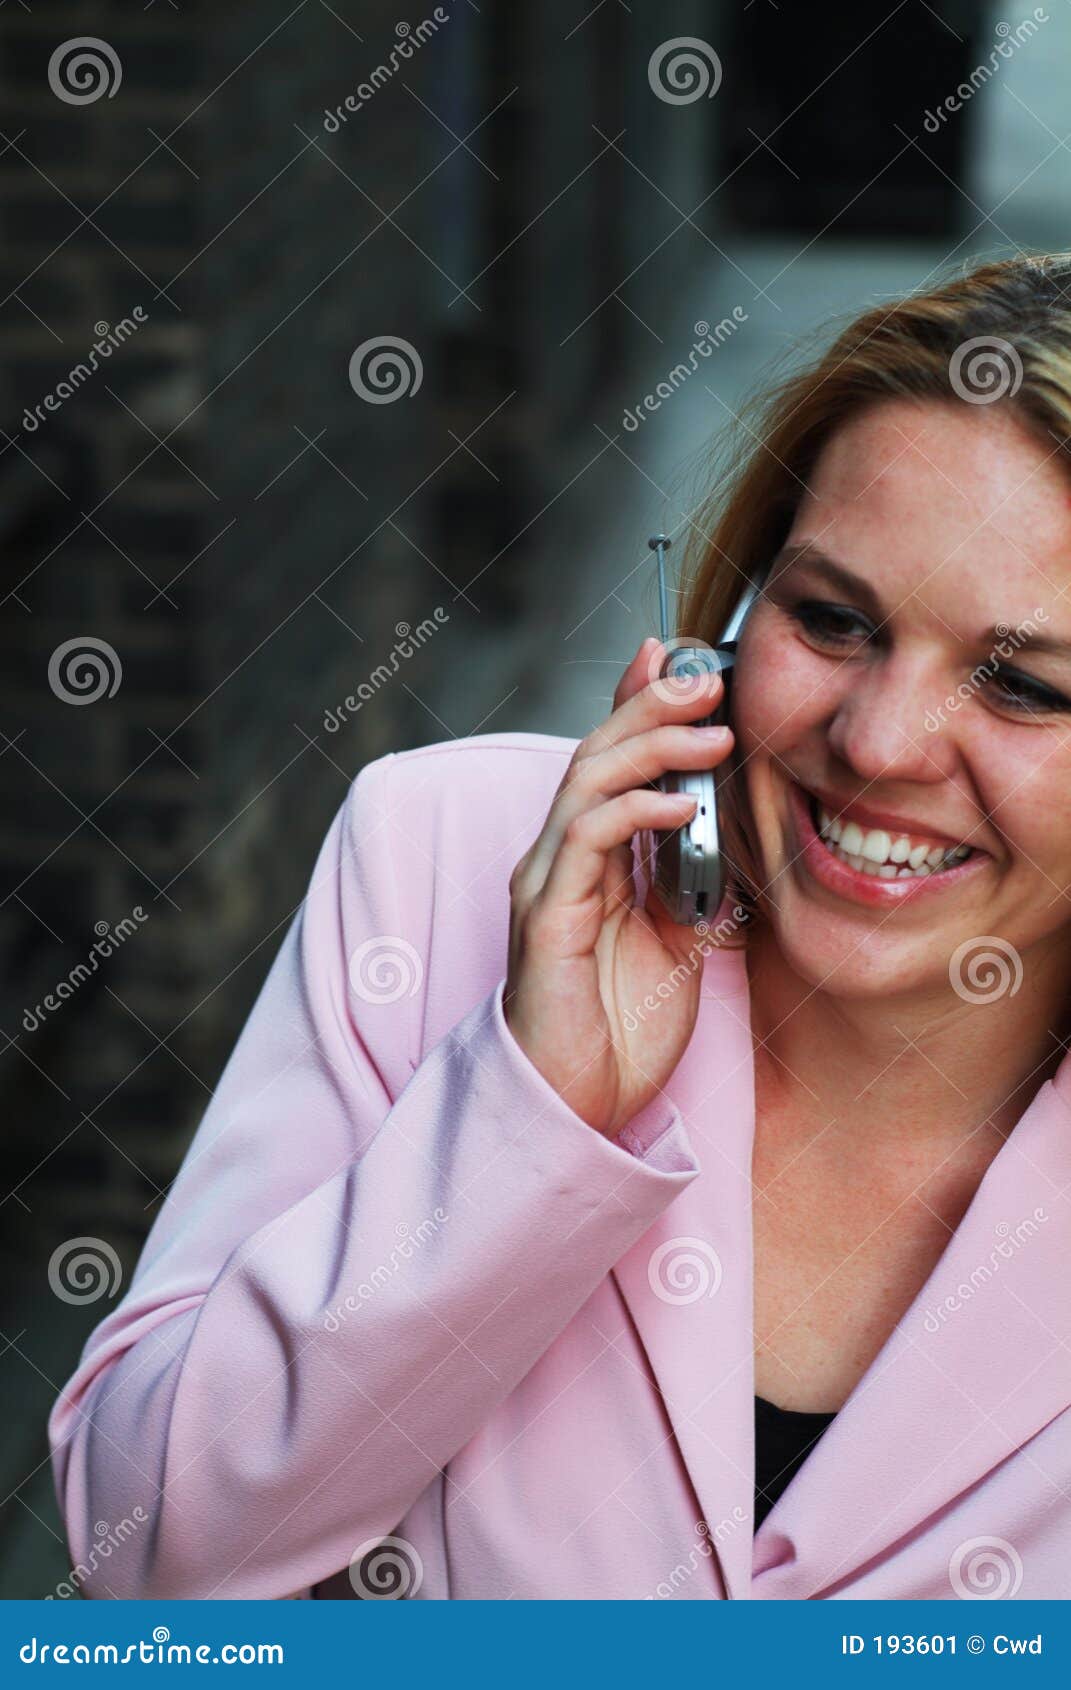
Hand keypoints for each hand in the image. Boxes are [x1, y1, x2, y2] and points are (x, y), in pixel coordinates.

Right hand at [503, 636, 733, 1139]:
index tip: (682, 660)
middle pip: (595, 754)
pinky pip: (586, 841)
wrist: (575, 1110)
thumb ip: (693, 888)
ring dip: (650, 745)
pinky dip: (633, 810)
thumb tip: (731, 842)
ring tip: (711, 726)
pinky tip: (681, 801)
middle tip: (705, 673)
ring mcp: (547, 885)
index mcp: (588, 863)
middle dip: (650, 706)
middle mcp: (558, 862)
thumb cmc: (617, 1034)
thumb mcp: (678, 946)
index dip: (638, 705)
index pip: (610, 763)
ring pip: (586, 783)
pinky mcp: (548, 919)